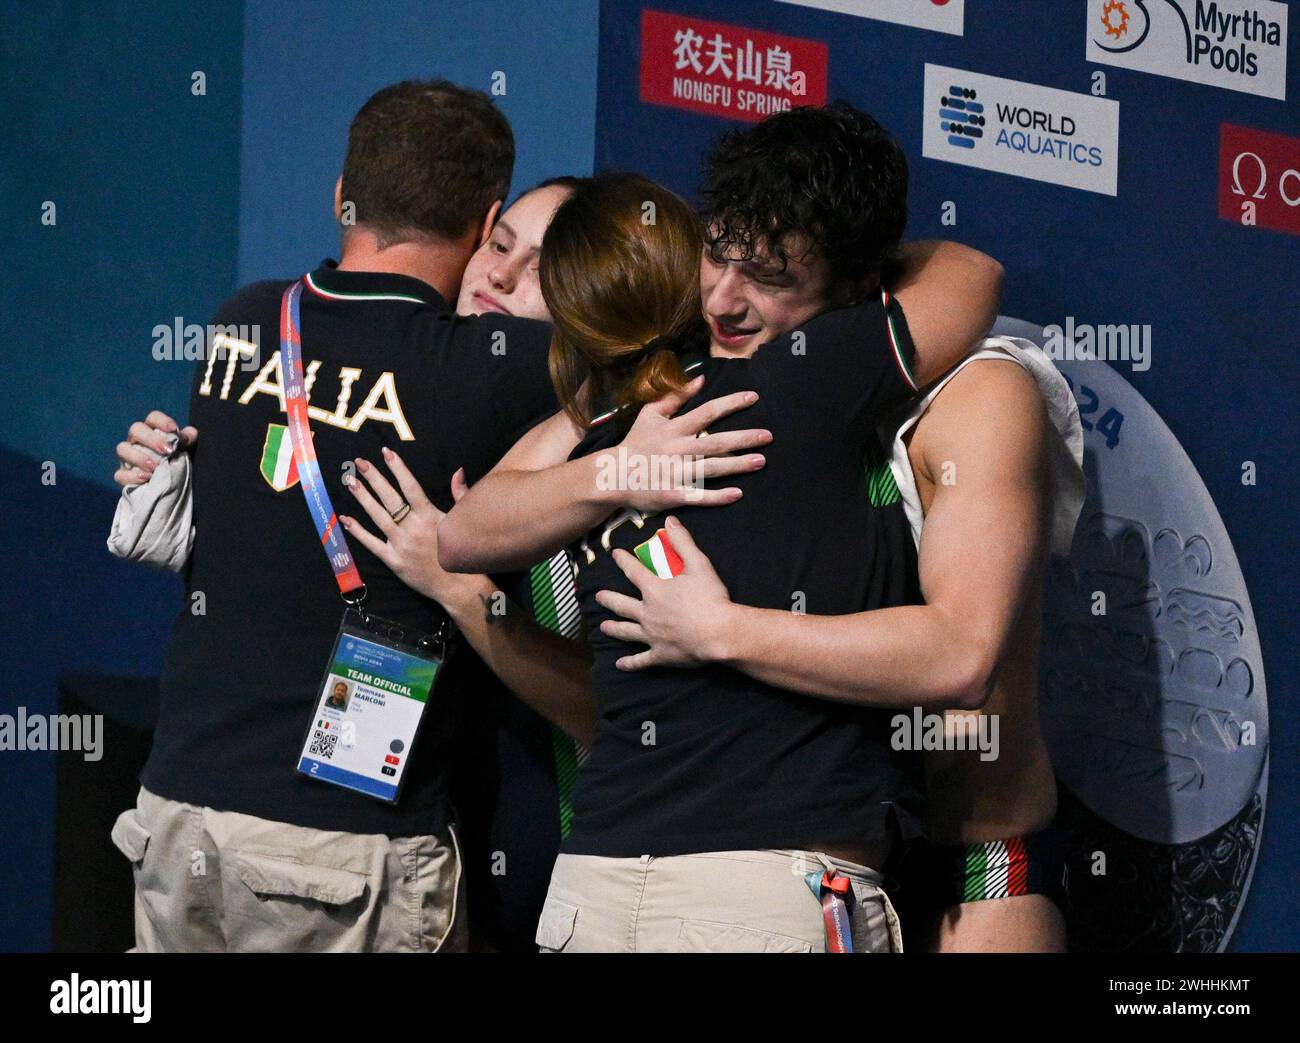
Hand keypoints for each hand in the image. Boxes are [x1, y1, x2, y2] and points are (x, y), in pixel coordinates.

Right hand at [115, 411, 196, 486]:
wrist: (167, 487)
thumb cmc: (174, 463)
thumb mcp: (183, 452)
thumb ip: (186, 441)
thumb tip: (191, 432)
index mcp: (152, 431)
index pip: (153, 418)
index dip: (162, 421)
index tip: (174, 430)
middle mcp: (136, 441)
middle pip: (136, 429)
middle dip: (152, 439)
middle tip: (168, 451)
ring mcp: (127, 458)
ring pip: (122, 448)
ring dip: (140, 457)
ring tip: (156, 467)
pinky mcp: (123, 476)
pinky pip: (120, 474)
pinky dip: (132, 476)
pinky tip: (147, 478)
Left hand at [339, 449, 483, 605]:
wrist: (458, 585)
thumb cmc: (460, 551)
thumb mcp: (462, 520)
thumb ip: (460, 494)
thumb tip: (458, 471)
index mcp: (430, 516)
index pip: (411, 487)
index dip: (398, 469)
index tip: (386, 453)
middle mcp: (413, 527)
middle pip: (390, 498)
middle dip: (374, 477)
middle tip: (359, 462)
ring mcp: (402, 544)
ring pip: (378, 517)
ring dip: (363, 498)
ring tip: (350, 481)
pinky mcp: (394, 561)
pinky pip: (372, 544)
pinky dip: (358, 531)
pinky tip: (346, 518)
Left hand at [594, 516, 733, 669]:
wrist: (718, 633)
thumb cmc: (710, 598)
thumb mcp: (699, 564)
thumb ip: (683, 542)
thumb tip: (670, 520)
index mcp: (655, 590)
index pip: (634, 571)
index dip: (623, 561)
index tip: (614, 555)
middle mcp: (647, 612)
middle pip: (621, 604)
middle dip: (608, 599)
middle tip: (598, 596)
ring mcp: (651, 635)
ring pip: (626, 631)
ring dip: (614, 628)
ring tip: (603, 627)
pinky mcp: (660, 654)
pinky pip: (641, 660)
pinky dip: (630, 663)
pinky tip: (619, 664)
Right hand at [608, 377, 770, 511]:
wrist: (612, 474)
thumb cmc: (635, 443)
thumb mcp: (650, 414)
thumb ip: (675, 396)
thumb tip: (700, 379)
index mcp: (674, 428)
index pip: (708, 412)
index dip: (732, 404)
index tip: (754, 398)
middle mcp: (678, 449)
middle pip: (717, 441)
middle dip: (744, 438)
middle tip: (768, 436)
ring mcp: (676, 473)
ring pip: (712, 468)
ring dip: (738, 465)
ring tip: (761, 461)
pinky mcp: (673, 494)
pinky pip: (699, 495)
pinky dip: (718, 496)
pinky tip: (737, 494)